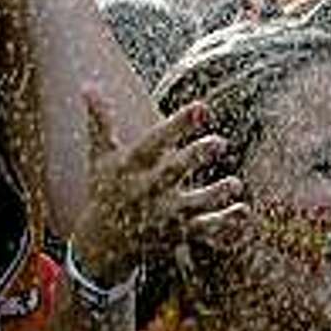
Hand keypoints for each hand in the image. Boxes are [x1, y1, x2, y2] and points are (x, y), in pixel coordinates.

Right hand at [70, 87, 247, 287]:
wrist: (100, 246)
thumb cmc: (106, 191)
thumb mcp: (101, 157)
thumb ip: (101, 121)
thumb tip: (87, 84)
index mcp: (131, 167)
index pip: (154, 142)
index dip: (177, 125)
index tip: (202, 107)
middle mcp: (148, 190)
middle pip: (173, 172)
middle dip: (195, 158)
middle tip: (220, 142)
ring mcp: (165, 215)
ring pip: (193, 205)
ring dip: (214, 195)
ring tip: (234, 184)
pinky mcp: (180, 233)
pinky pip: (205, 230)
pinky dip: (224, 223)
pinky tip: (243, 212)